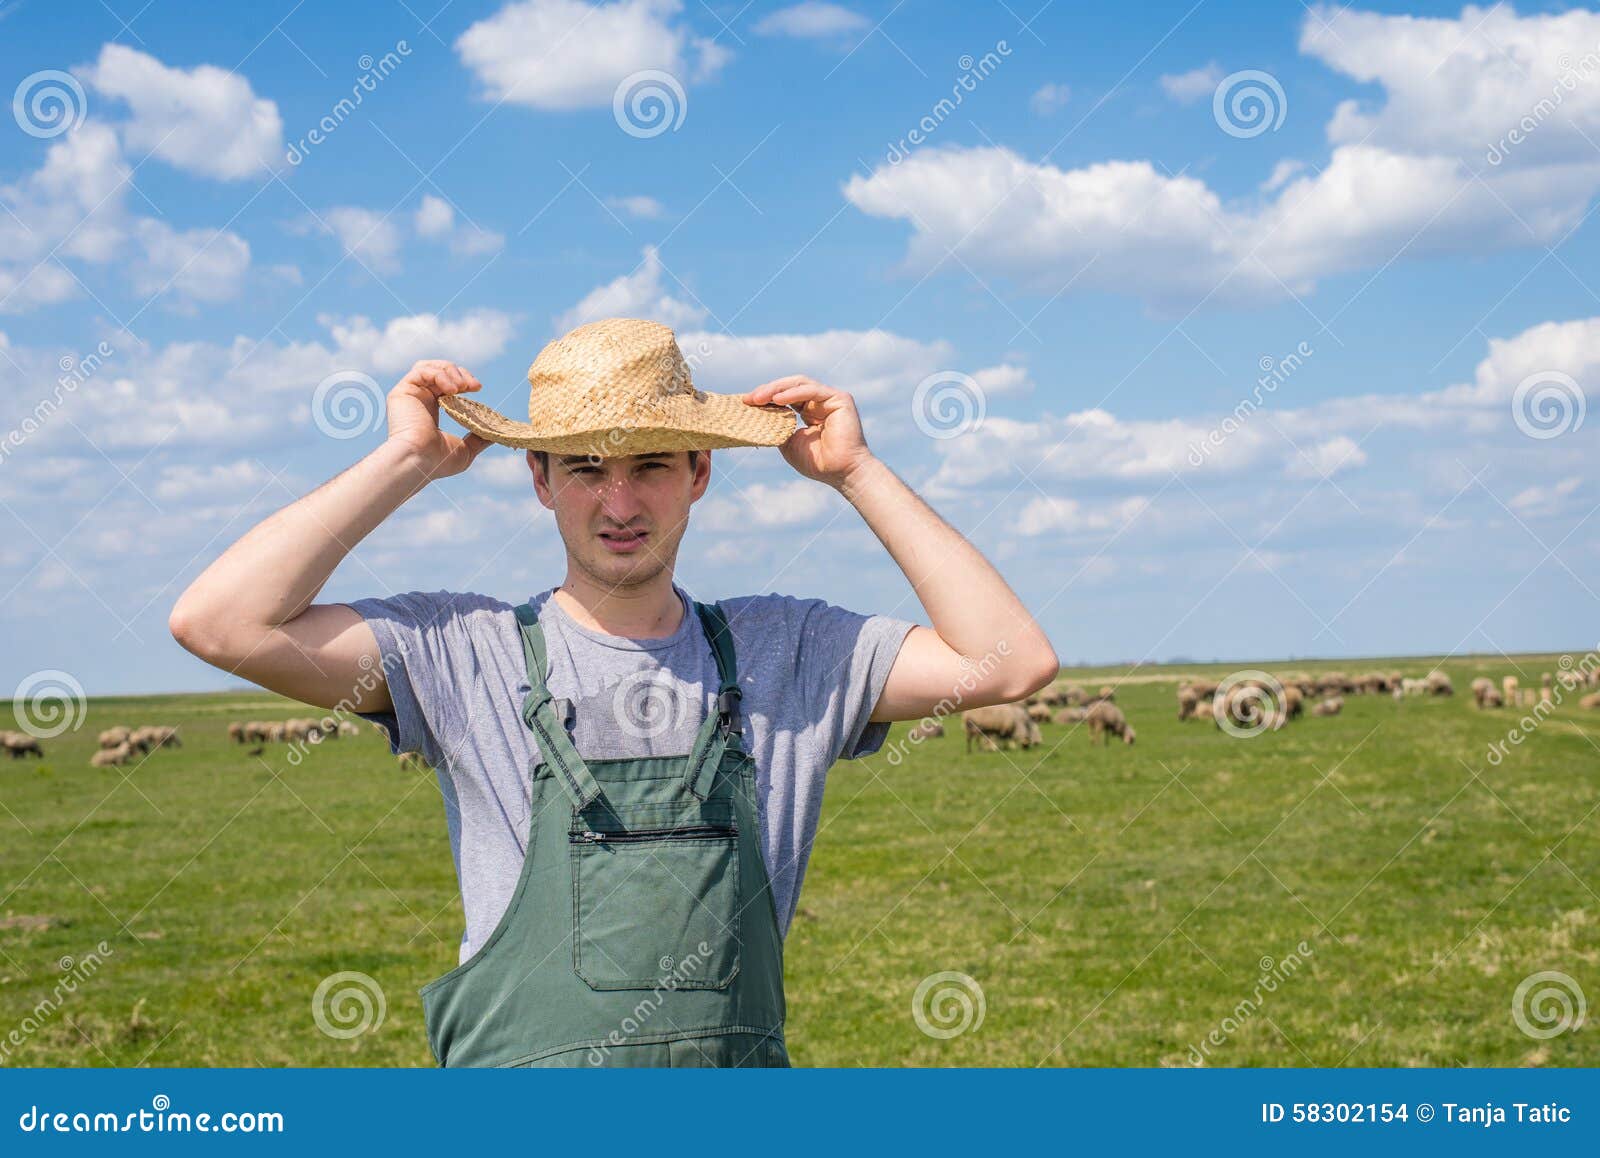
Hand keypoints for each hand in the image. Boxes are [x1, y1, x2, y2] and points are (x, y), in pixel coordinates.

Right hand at [385, 360, 492, 477]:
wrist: (418, 461)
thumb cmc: (438, 461)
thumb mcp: (465, 450)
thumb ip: (478, 439)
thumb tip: (495, 435)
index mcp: (430, 410)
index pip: (446, 385)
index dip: (463, 382)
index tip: (477, 388)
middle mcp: (418, 400)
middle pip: (439, 371)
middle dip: (460, 374)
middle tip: (474, 386)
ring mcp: (409, 395)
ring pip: (429, 367)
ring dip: (450, 371)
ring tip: (462, 387)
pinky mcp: (402, 391)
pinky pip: (421, 371)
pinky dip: (440, 375)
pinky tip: (452, 389)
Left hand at [743, 375, 874, 487]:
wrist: (842, 473)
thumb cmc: (818, 463)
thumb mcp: (788, 443)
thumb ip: (776, 428)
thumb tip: (756, 416)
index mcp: (809, 411)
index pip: (785, 397)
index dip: (765, 398)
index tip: (745, 403)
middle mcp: (819, 402)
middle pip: (790, 386)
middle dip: (768, 391)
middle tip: (749, 399)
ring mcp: (830, 398)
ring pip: (799, 383)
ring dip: (777, 389)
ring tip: (759, 398)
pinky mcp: (839, 398)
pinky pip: (812, 390)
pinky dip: (793, 393)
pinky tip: (777, 400)